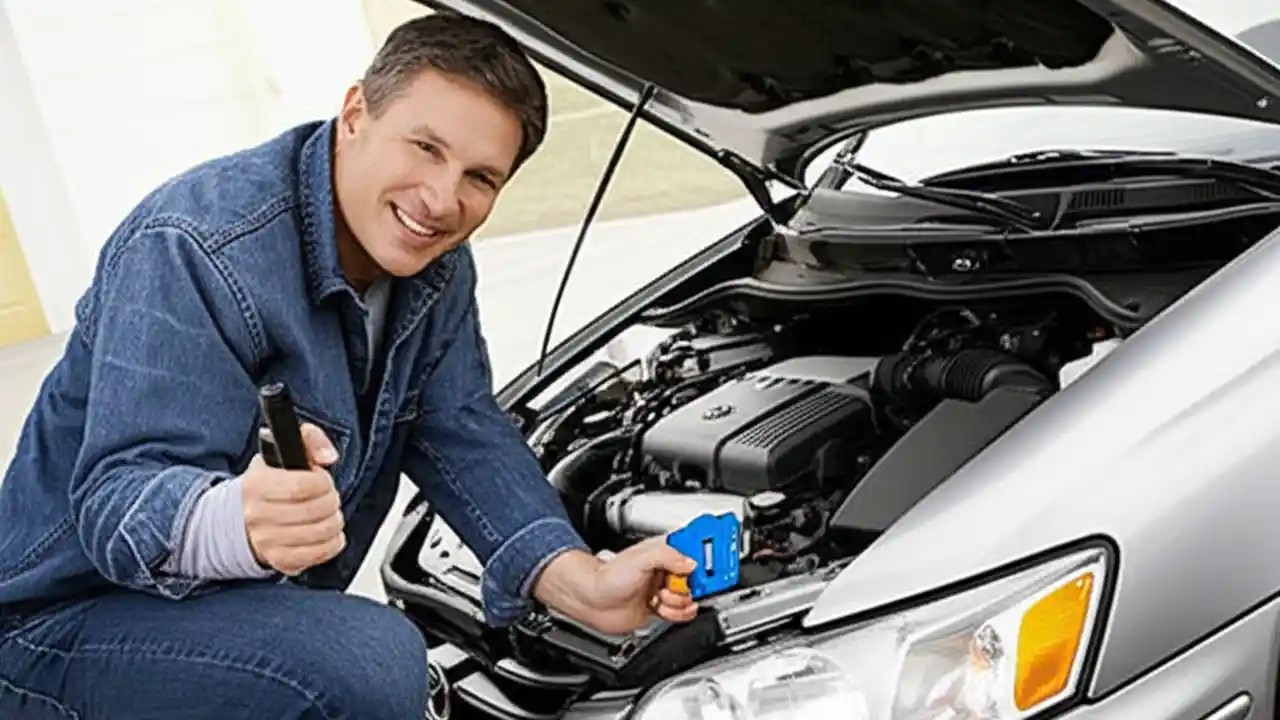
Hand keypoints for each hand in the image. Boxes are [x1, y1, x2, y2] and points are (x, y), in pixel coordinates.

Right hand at [241, 423, 345, 574]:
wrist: (244, 517)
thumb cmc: (272, 482)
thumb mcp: (286, 450)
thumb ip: (311, 440)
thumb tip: (328, 456)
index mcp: (257, 484)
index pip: (300, 487)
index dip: (322, 482)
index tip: (322, 479)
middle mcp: (257, 515)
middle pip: (315, 511)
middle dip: (331, 500)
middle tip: (327, 496)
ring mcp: (267, 541)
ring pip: (321, 533)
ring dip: (334, 521)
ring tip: (327, 513)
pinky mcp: (280, 560)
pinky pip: (320, 553)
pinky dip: (333, 541)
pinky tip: (326, 532)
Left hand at [533, 536, 698, 635]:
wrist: (592, 600)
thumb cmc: (608, 575)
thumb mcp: (641, 558)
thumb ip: (669, 556)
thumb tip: (692, 563)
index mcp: (665, 550)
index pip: (696, 548)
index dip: (709, 553)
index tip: (717, 561)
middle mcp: (667, 568)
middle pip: (699, 577)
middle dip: (693, 585)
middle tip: (680, 587)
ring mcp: (664, 588)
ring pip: (690, 597)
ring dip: (680, 602)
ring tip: (662, 598)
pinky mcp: (661, 607)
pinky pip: (681, 612)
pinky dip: (676, 614)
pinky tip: (663, 609)